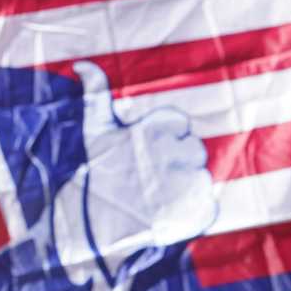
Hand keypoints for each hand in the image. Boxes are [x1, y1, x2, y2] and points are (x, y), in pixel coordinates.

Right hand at [50, 61, 215, 290]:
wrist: (91, 227)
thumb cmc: (92, 174)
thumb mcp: (93, 131)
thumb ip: (95, 93)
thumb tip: (82, 63)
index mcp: (154, 132)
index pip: (179, 126)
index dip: (165, 139)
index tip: (146, 156)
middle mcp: (172, 155)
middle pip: (193, 150)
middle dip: (177, 162)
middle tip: (151, 180)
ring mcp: (186, 185)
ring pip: (201, 176)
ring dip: (185, 186)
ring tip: (159, 198)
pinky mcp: (195, 213)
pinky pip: (208, 204)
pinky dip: (194, 210)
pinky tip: (170, 213)